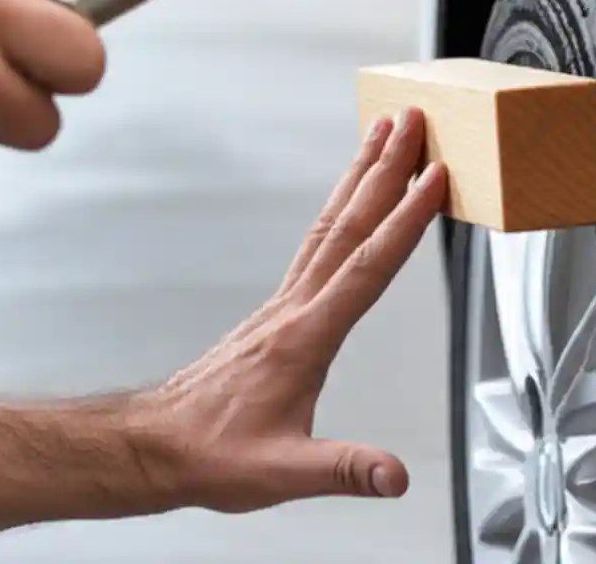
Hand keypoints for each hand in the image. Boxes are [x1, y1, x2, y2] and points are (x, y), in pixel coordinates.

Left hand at [119, 108, 447, 512]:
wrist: (159, 445)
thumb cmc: (214, 455)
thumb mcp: (282, 472)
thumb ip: (344, 471)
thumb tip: (394, 475)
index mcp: (304, 339)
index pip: (366, 267)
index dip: (406, 221)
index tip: (435, 178)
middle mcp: (293, 309)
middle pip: (348, 225)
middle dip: (385, 168)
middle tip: (412, 120)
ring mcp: (283, 306)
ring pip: (330, 225)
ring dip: (360, 176)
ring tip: (383, 134)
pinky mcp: (278, 313)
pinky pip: (317, 245)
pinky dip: (341, 210)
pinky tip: (350, 202)